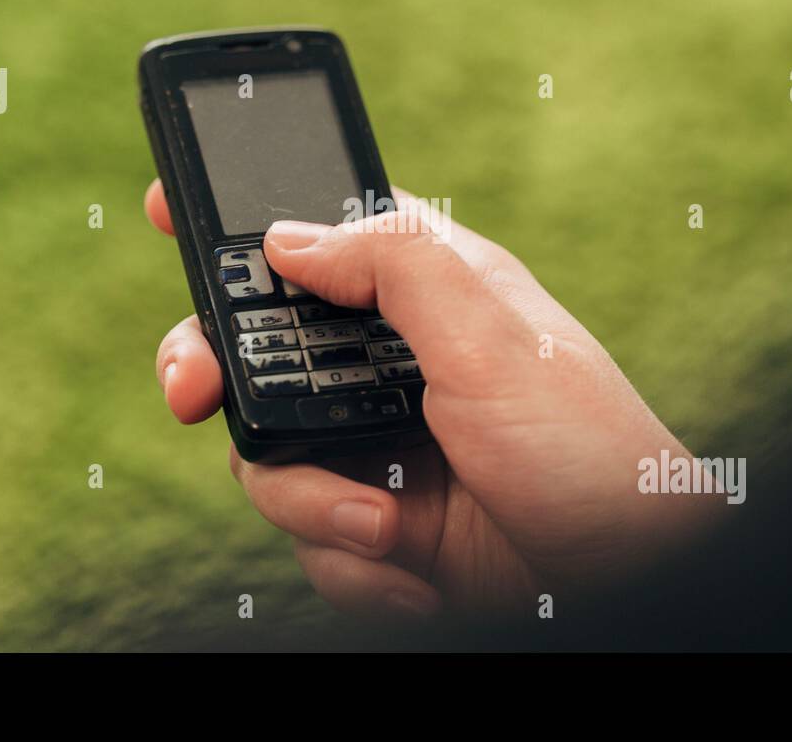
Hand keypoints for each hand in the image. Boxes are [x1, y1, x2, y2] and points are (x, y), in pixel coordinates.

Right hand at [145, 180, 714, 619]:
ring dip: (314, 503)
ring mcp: (377, 444)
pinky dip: (353, 564)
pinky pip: (311, 537)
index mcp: (425, 294)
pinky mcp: (377, 520)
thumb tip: (285, 236)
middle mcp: (390, 364)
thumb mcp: (494, 339)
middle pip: (259, 347)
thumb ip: (394, 269)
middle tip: (190, 392)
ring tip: (387, 528)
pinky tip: (418, 575)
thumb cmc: (587, 450)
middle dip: (217, 373)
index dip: (244, 220)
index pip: (322, 234)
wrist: (622, 583)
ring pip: (269, 455)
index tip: (168, 208)